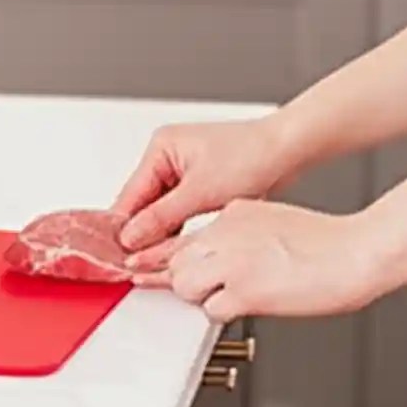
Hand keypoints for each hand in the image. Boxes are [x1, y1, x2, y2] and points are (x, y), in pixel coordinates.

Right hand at [112, 118, 297, 264]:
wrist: (288, 151)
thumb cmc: (252, 156)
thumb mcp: (199, 192)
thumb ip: (160, 217)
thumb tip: (132, 235)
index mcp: (161, 148)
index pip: (131, 194)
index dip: (124, 226)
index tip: (118, 252)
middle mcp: (168, 156)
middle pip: (143, 202)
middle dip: (144, 229)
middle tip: (138, 258)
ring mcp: (184, 170)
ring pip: (161, 209)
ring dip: (162, 229)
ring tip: (160, 252)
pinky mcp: (200, 183)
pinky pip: (178, 209)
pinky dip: (178, 225)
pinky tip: (179, 242)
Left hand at [158, 199, 383, 323]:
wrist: (358, 252)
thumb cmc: (327, 243)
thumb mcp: (271, 221)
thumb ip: (238, 235)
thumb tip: (217, 258)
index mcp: (234, 213)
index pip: (184, 236)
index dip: (164, 256)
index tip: (144, 266)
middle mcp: (227, 233)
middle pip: (177, 261)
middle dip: (183, 280)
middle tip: (202, 289)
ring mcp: (233, 261)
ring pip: (185, 284)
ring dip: (203, 296)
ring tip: (234, 295)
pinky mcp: (244, 290)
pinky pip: (212, 309)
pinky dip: (225, 313)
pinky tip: (248, 305)